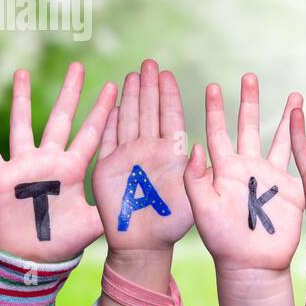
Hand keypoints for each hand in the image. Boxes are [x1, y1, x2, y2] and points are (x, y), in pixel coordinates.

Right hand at [0, 63, 114, 262]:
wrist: (32, 259)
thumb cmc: (64, 240)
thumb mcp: (95, 222)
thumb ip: (115, 206)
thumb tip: (145, 199)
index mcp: (73, 168)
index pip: (91, 133)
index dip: (101, 111)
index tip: (113, 86)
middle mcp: (49, 161)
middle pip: (61, 119)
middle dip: (70, 93)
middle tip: (78, 66)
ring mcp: (24, 166)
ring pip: (22, 124)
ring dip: (21, 99)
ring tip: (21, 72)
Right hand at [93, 60, 193, 252]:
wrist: (144, 244)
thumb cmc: (172, 223)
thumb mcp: (192, 197)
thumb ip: (196, 174)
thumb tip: (199, 147)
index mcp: (172, 154)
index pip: (170, 118)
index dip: (168, 96)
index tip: (167, 74)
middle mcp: (150, 150)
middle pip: (149, 112)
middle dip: (149, 87)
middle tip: (150, 62)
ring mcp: (128, 157)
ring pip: (129, 119)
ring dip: (130, 97)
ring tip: (133, 74)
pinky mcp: (107, 167)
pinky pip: (107, 139)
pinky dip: (109, 121)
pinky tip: (110, 102)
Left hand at [184, 74, 304, 272]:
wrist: (252, 265)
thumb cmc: (222, 241)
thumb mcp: (201, 208)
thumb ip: (196, 178)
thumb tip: (194, 146)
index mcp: (223, 170)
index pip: (217, 132)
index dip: (214, 109)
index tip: (213, 86)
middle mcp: (247, 168)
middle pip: (247, 126)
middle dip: (248, 101)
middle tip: (249, 76)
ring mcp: (270, 177)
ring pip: (279, 138)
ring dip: (286, 116)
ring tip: (295, 94)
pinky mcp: (290, 189)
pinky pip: (300, 161)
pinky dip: (305, 141)